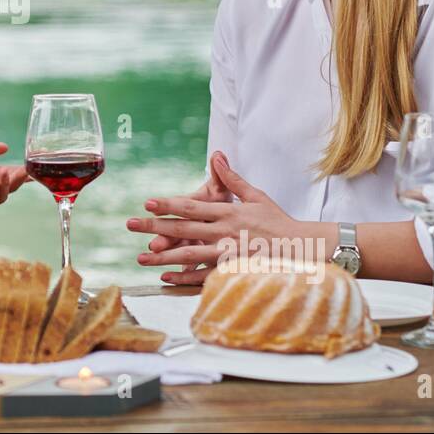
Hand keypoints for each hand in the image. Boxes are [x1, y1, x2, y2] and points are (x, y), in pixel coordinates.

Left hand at [127, 151, 300, 284]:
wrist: (303, 248)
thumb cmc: (277, 220)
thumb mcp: (256, 196)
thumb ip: (232, 178)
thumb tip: (217, 155)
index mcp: (228, 212)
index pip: (192, 207)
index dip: (168, 204)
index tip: (147, 202)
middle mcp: (225, 233)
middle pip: (183, 229)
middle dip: (154, 227)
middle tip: (130, 224)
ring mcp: (228, 254)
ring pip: (189, 255)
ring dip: (163, 256)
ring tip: (140, 256)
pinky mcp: (232, 271)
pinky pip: (204, 276)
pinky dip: (184, 278)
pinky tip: (164, 277)